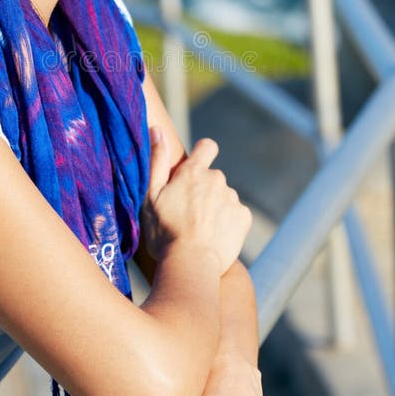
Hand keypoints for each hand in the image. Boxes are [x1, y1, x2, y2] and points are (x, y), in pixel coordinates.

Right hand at [141, 127, 251, 275]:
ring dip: (215, 207)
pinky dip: (227, 222)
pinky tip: (214, 236)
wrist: (191, 265)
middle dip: (204, 189)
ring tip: (199, 229)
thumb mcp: (151, 196)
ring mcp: (232, 198)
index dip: (202, 153)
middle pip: (213, 178)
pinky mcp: (244, 218)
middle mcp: (217, 180)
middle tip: (188, 213)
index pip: (207, 146)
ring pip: (224, 197)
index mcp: (193, 172)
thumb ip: (156, 161)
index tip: (195, 168)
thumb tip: (157, 130)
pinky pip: (236, 214)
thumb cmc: (164, 232)